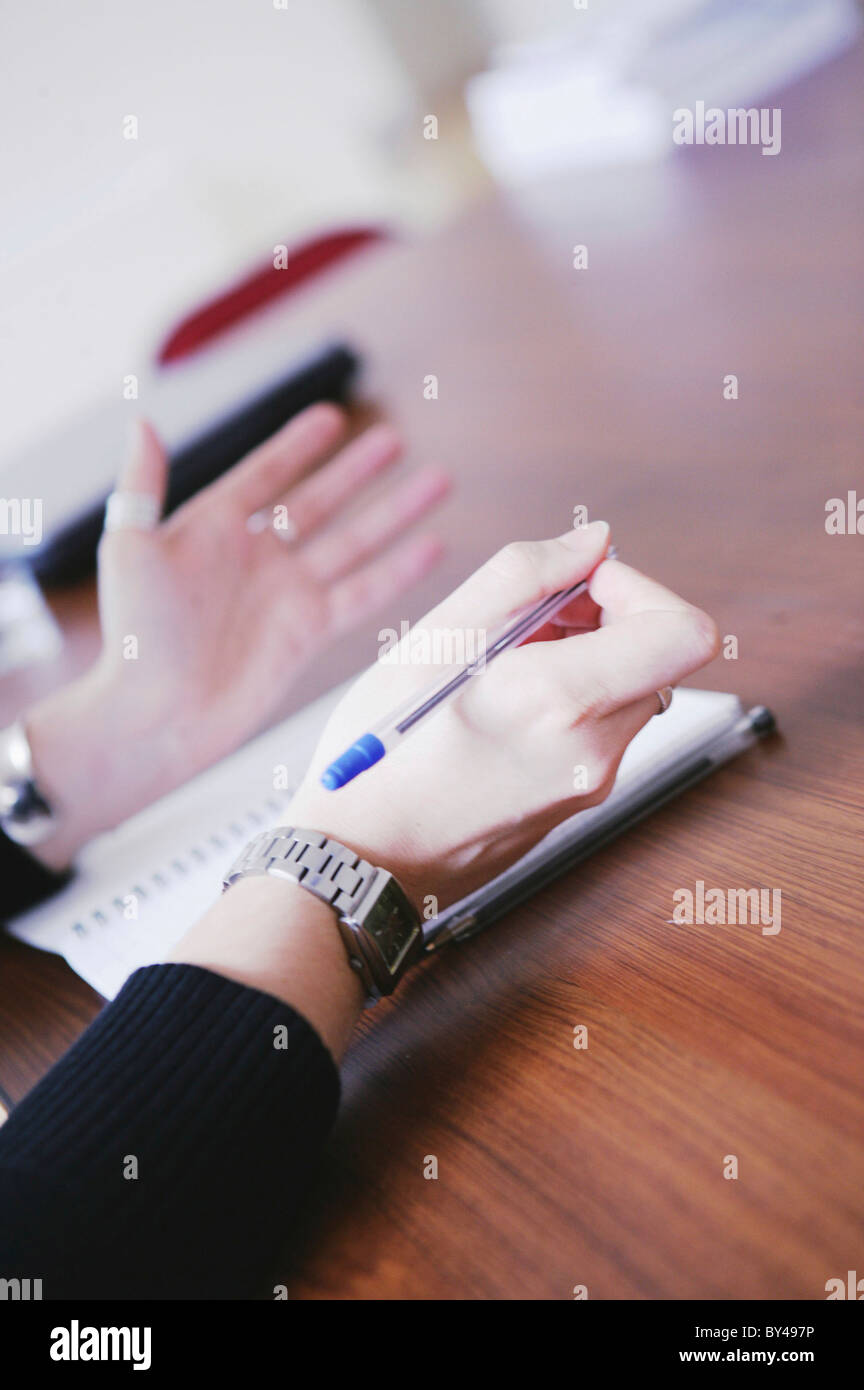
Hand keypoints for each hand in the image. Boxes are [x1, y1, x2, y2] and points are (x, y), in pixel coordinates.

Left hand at [26, 403, 449, 868]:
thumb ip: (143, 485)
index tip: (332, 417)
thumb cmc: (135, 636)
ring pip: (355, 541)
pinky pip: (365, 592)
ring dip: (396, 511)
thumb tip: (143, 422)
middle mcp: (258, 557)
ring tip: (439, 480)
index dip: (299, 447)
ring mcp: (288, 593)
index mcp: (214, 527)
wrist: (158, 715)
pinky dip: (401, 571)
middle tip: (396, 438)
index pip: (267, 473)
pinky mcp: (310, 631)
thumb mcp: (130, 547)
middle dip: (359, 471)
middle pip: (321, 501)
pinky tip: (433, 546)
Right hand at [283, 522, 719, 911]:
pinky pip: (605, 725)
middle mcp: (594, 752)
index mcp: (559, 705)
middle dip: (605, 616)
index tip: (580, 585)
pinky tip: (506, 699)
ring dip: (587, 654)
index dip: (639, 588)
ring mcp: (592, 784)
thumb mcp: (431, 643)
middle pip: (660, 656)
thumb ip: (521, 576)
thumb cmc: (381, 756)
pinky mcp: (580, 800)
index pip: (684, 632)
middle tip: (531, 616)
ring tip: (506, 659)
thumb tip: (592, 540)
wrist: (364, 862)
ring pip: (632, 688)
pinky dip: (572, 695)